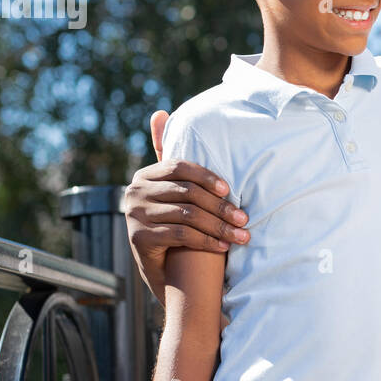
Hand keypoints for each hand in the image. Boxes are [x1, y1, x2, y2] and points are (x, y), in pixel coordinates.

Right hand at [123, 110, 249, 304]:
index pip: (180, 167)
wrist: (163, 268)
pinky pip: (181, 235)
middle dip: (221, 207)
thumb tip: (159, 112)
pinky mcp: (138, 239)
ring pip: (188, 215)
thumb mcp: (174, 189)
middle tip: (245, 219)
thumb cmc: (177, 222)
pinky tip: (224, 247)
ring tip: (242, 235)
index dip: (207, 177)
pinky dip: (206, 241)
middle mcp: (134, 192)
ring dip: (220, 226)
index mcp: (145, 175)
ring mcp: (134, 215)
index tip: (230, 190)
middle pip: (187, 192)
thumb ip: (170, 158)